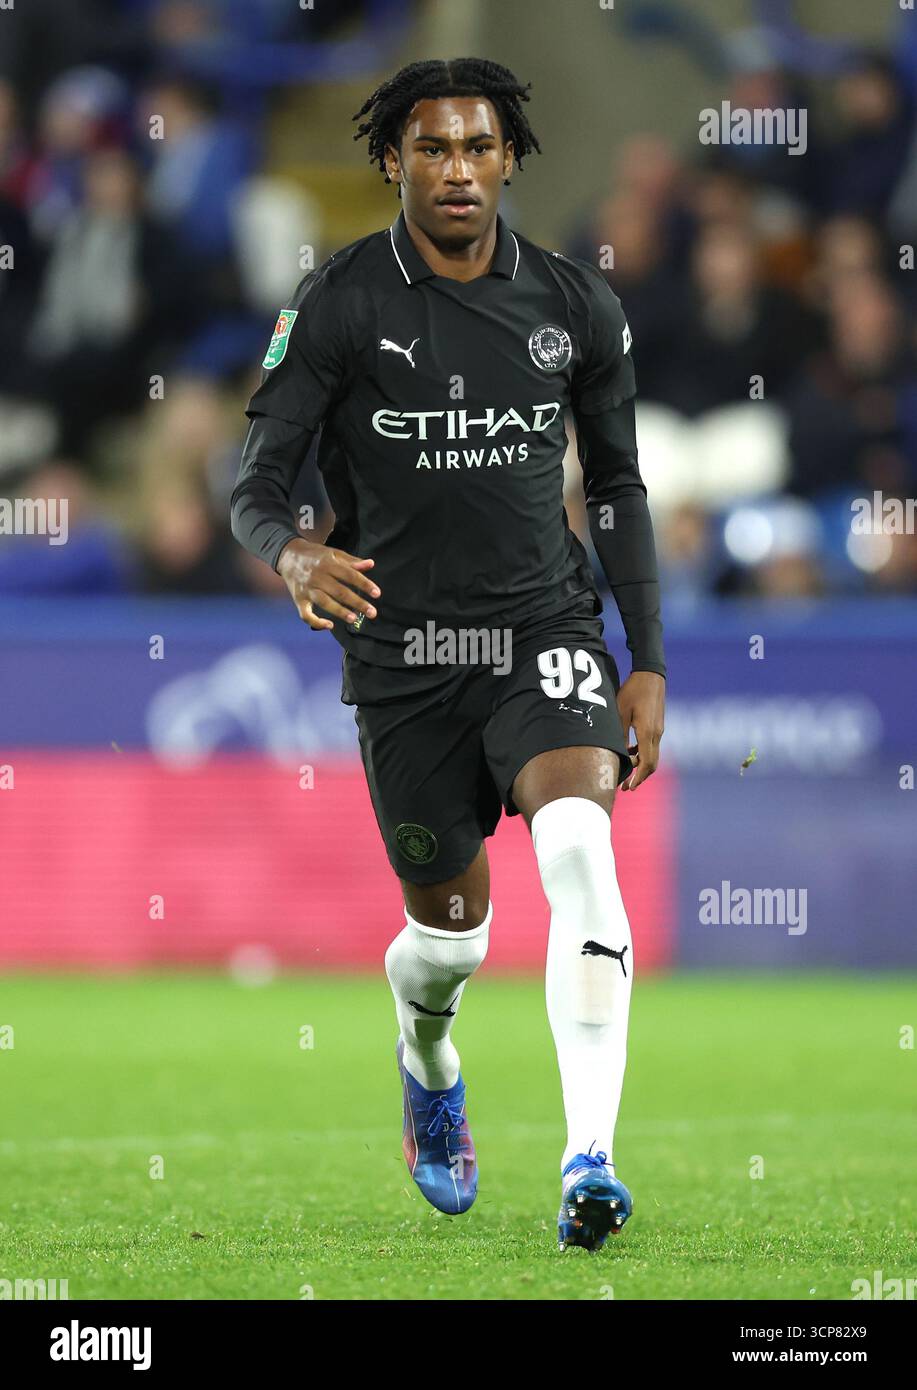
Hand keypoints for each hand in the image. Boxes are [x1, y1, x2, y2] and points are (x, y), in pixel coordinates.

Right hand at [276, 539, 379, 630]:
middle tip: (372, 613)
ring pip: (324, 602)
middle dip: (357, 603)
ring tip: (354, 619)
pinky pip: (306, 614)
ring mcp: (307, 589)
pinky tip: (330, 626)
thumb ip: (352, 561)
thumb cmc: (315, 555)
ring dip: (340, 612)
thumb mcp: (333, 553)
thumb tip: (371, 564)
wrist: (287, 554)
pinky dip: (316, 622)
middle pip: (340, 591)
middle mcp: (317, 576)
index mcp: (328, 563)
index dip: (364, 584)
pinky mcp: (298, 599)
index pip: (350, 575)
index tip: (377, 594)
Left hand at [616, 670, 664, 790]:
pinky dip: (643, 754)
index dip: (638, 778)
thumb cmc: (632, 690)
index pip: (646, 763)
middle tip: (625, 787)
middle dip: (640, 777)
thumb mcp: (620, 712)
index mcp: (647, 732)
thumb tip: (617, 755)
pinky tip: (630, 752)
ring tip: (627, 772)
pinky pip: (652, 746)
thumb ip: (619, 735)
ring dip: (641, 766)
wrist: (650, 674)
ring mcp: (659, 730)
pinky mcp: (657, 725)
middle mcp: (656, 734)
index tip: (628, 788)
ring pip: (653, 756)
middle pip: (652, 763)